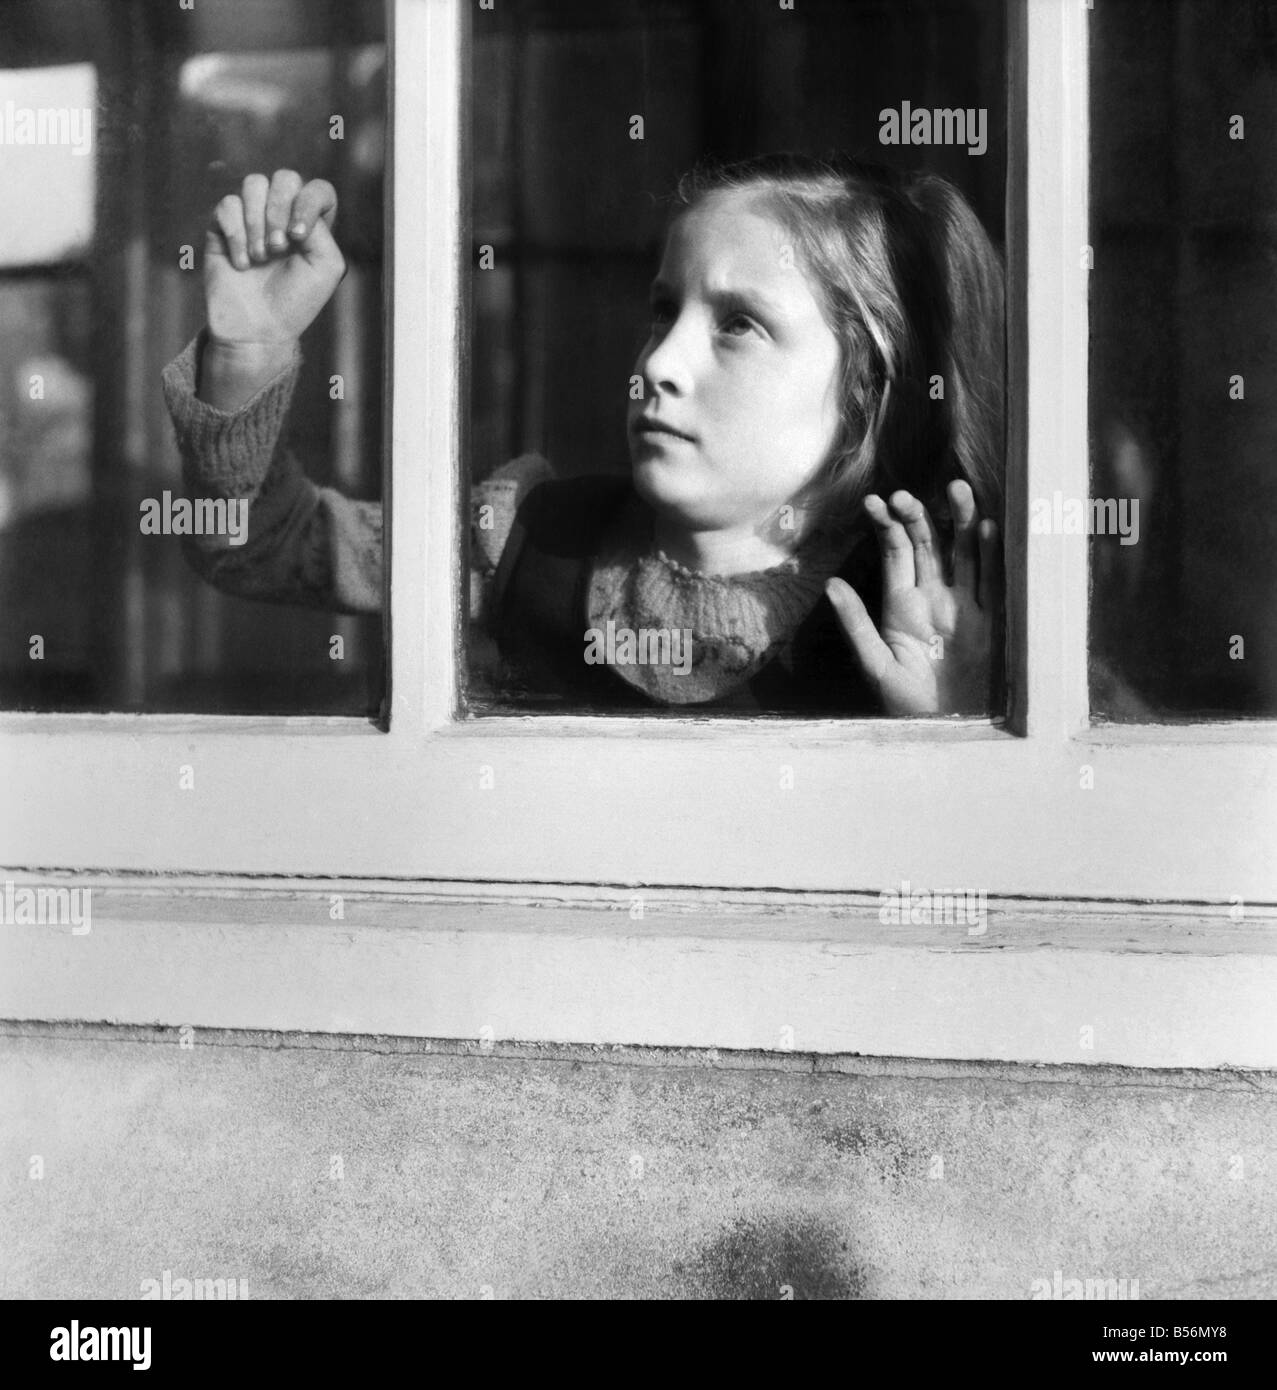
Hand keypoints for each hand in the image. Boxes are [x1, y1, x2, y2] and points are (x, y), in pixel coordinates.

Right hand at [204, 169, 344, 348]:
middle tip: (279, 248)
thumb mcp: (327, 267)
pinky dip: (236, 235)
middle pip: (285, 177)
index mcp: (311, 224)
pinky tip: (242, 264)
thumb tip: (293, 204)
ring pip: (254, 183)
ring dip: (258, 221)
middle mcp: (282, 216)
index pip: (318, 189)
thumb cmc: (296, 302)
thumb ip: (321, 228)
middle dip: (280, 210)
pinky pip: (227, 205)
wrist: (258, 330)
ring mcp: (251, 218)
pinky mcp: (222, 227)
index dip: (308, 202)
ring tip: (261, 257)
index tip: (299, 237)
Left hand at [826, 480, 1000, 715]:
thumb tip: (830, 584)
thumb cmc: (906, 705)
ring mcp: (967, 606)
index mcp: (902, 606)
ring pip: (965, 553)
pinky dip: (993, 554)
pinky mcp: (995, 619)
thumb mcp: (876, 665)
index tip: (873, 502)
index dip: (886, 526)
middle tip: (908, 493)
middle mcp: (935, 598)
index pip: (895, 554)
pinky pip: (995, 579)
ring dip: (961, 521)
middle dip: (920, 516)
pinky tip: (989, 527)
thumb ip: (856, 624)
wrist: (951, 732)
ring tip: (956, 490)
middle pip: (929, 545)